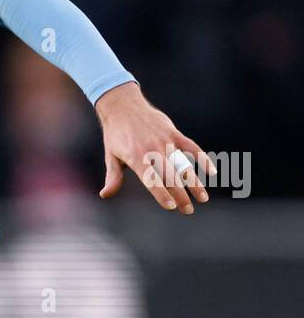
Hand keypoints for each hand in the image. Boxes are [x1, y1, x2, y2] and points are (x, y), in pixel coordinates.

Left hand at [96, 81, 211, 214]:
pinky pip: (191, 147)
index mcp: (136, 158)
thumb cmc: (115, 134)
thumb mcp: (111, 156)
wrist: (123, 106)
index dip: (162, 194)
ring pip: (183, 165)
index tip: (171, 207)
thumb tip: (105, 194)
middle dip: (181, 195)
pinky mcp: (173, 133)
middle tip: (187, 211)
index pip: (152, 180)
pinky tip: (212, 172)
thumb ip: (113, 177)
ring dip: (194, 182)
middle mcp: (153, 150)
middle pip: (170, 177)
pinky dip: (202, 158)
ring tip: (203, 198)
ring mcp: (165, 141)